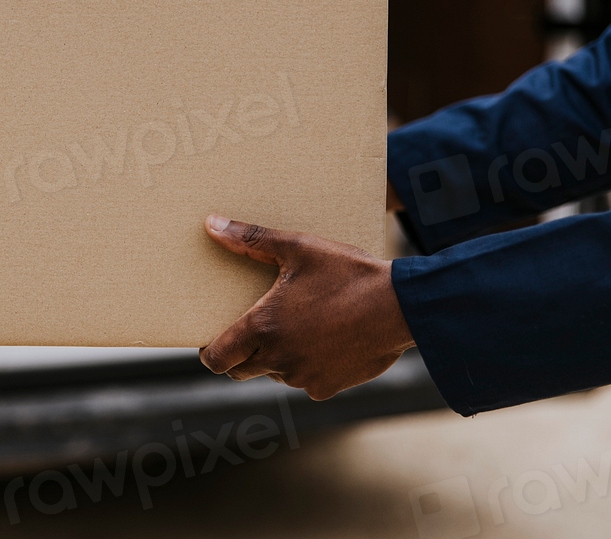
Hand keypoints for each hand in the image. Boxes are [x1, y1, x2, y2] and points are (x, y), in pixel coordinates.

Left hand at [199, 215, 414, 399]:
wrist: (400, 306)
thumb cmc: (347, 273)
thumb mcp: (298, 248)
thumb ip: (251, 239)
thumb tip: (211, 224)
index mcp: (263, 327)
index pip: (217, 358)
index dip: (210, 352)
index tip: (214, 341)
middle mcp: (278, 360)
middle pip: (240, 370)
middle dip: (241, 354)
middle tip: (255, 328)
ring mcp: (303, 377)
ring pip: (273, 374)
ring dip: (276, 358)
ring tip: (296, 327)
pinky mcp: (327, 387)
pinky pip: (305, 381)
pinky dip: (306, 366)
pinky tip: (323, 340)